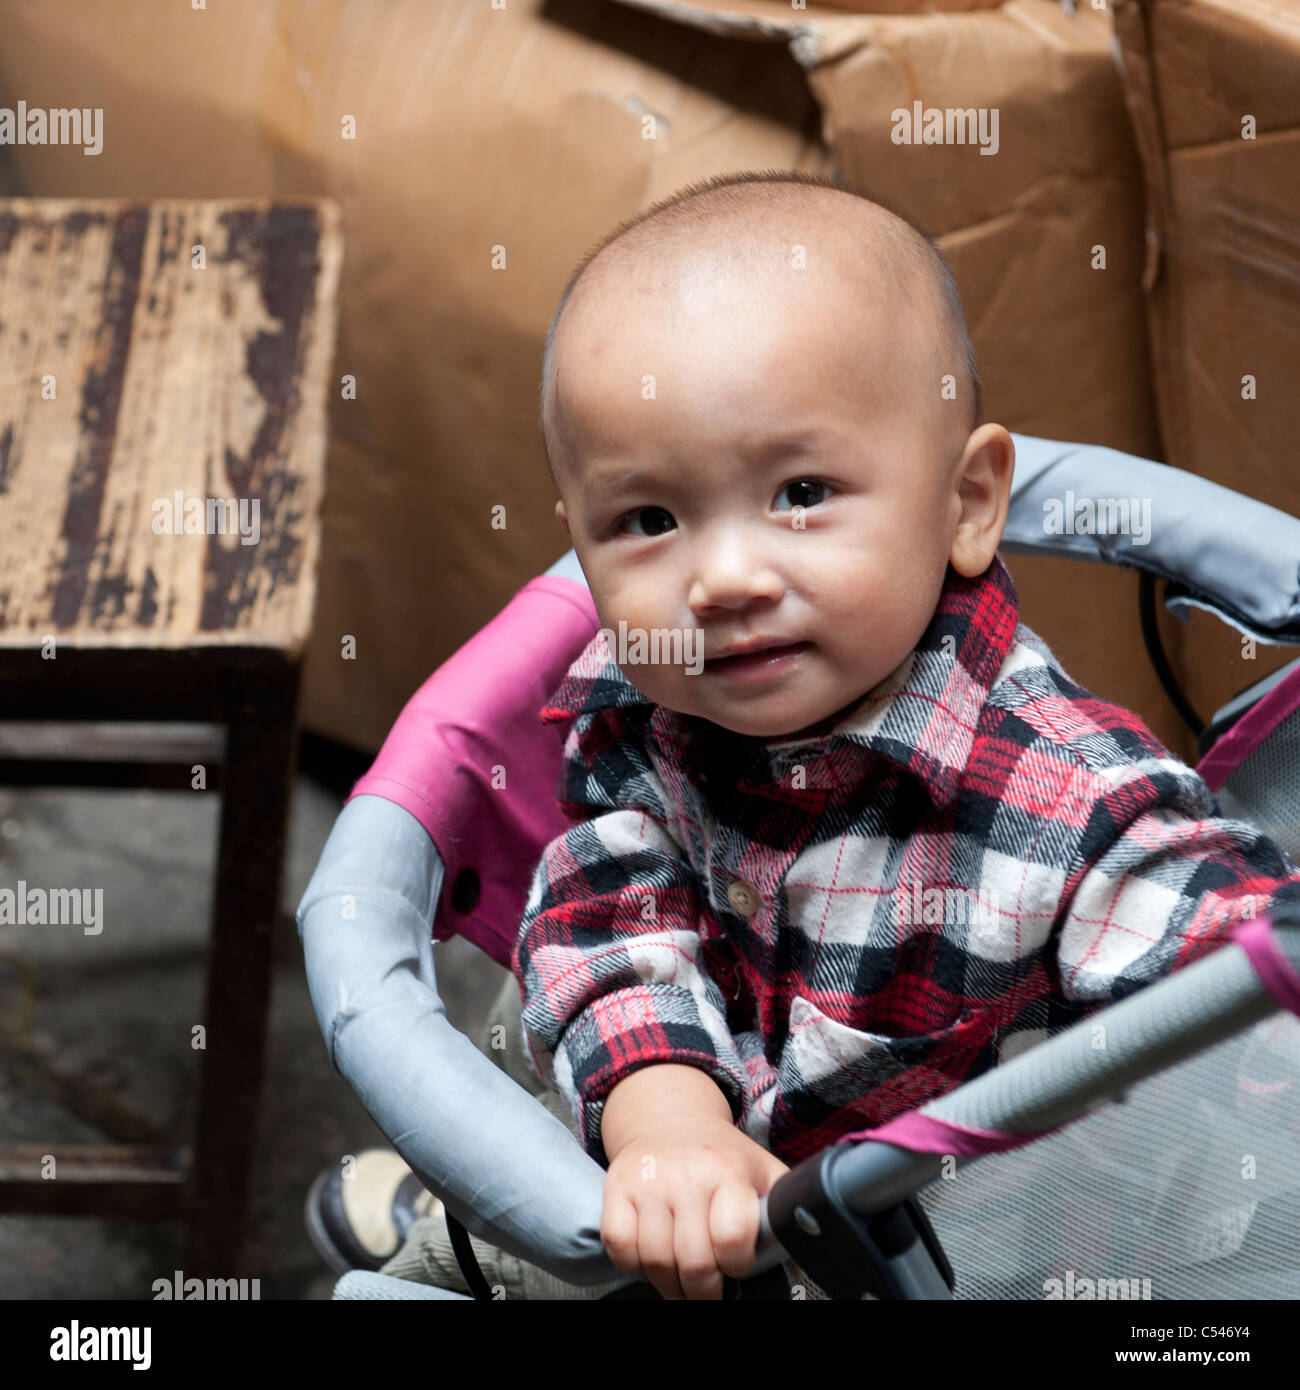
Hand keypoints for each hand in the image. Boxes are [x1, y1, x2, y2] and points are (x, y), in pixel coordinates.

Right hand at [600, 1116, 789, 1299]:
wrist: (671, 1118)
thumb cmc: (722, 1156)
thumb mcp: (762, 1171)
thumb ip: (782, 1208)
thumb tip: (807, 1250)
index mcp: (730, 1171)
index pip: (732, 1238)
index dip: (736, 1265)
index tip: (736, 1266)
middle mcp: (688, 1173)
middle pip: (693, 1261)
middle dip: (703, 1291)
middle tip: (707, 1291)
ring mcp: (650, 1180)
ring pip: (655, 1260)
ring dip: (669, 1284)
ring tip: (681, 1281)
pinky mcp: (618, 1186)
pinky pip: (619, 1245)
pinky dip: (632, 1263)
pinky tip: (649, 1255)